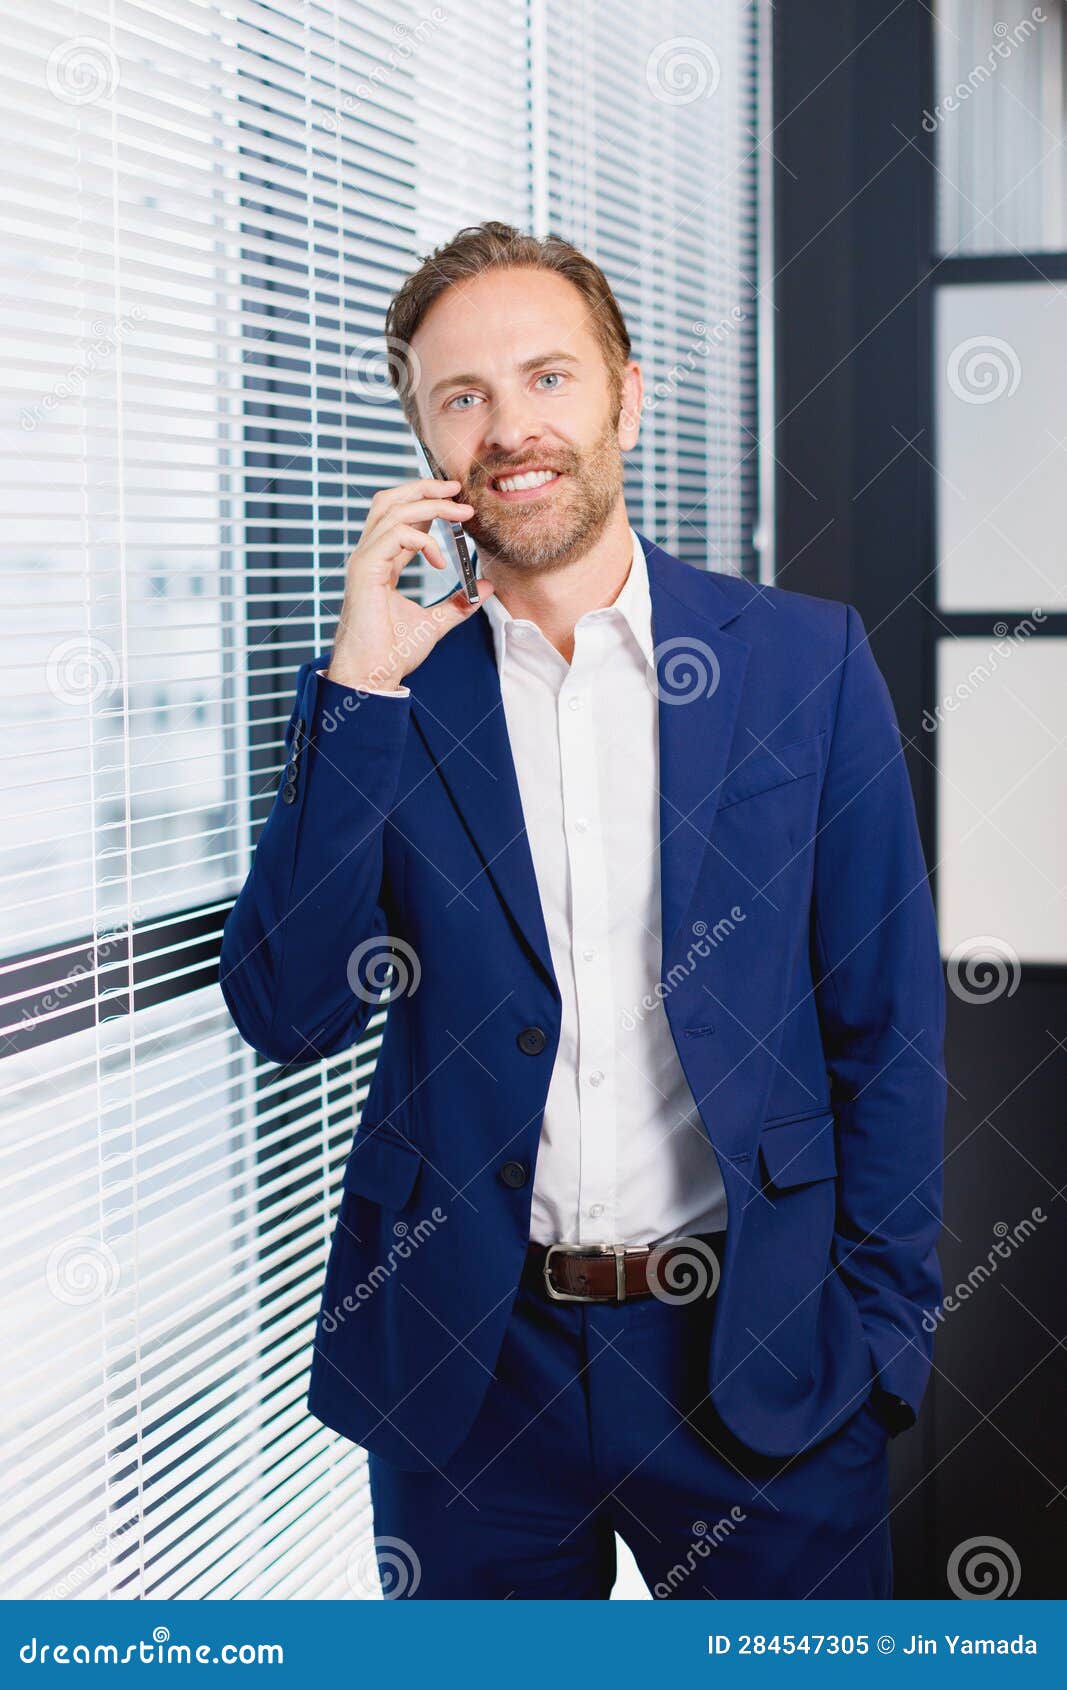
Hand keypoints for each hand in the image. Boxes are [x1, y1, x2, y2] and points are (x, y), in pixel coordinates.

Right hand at [327, 478, 494, 690]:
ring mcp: (363, 561)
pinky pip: (395, 536)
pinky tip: (439, 558)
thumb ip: (458, 605)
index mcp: (380, 564)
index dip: (428, 503)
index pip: (400, 517)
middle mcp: (369, 557)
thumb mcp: (434, 625)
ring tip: (460, 512)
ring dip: (430, 505)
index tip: (459, 504)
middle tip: (458, 489)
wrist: (371, 677)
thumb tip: (483, 588)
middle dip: (424, 487)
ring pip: (392, 510)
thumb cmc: (391, 654)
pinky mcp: (364, 571)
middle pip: (389, 500)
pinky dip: (422, 539)